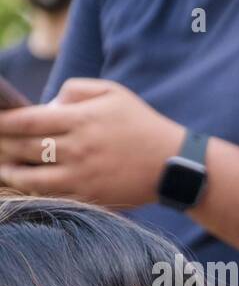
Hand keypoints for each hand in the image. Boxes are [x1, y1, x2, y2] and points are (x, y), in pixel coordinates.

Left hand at [0, 78, 184, 207]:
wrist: (174, 164)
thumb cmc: (142, 124)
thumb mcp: (113, 92)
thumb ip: (75, 89)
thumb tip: (48, 104)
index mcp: (80, 120)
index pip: (27, 120)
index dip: (3, 122)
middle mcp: (77, 149)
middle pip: (24, 148)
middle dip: (2, 145)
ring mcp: (83, 176)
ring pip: (32, 177)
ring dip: (11, 173)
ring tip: (3, 168)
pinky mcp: (91, 196)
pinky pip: (54, 195)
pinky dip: (36, 191)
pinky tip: (28, 185)